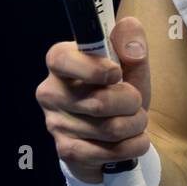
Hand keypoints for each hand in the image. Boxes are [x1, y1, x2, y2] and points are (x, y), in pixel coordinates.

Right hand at [35, 17, 151, 182]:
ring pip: (110, 128)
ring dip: (136, 124)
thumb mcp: (130, 65)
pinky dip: (133, 145)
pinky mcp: (66, 150)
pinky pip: (109, 152)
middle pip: (99, 101)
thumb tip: (129, 34)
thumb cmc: (119, 90)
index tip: (117, 74)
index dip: (94, 68)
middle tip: (136, 102)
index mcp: (61, 62)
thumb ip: (132, 44)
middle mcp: (50, 91)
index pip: (63, 60)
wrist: (114, 133)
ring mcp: (55, 123)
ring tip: (136, 120)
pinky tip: (133, 140)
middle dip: (132, 102)